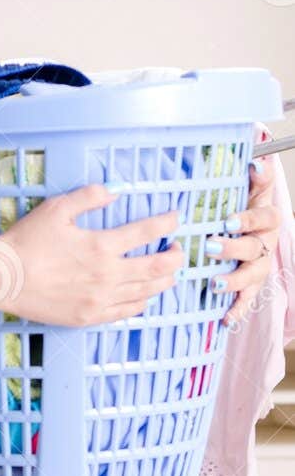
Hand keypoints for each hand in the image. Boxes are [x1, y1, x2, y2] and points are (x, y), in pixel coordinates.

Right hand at [0, 182, 184, 327]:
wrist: (3, 278)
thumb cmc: (27, 241)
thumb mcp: (56, 209)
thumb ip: (89, 196)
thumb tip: (114, 191)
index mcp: (102, 246)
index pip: (148, 232)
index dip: (167, 223)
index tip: (175, 218)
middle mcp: (107, 275)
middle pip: (157, 268)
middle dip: (174, 257)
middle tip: (177, 249)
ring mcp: (99, 299)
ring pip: (146, 292)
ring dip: (163, 281)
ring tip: (168, 273)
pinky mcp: (89, 316)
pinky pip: (125, 312)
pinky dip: (141, 303)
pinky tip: (143, 296)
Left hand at [207, 132, 281, 327]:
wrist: (249, 228)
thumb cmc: (243, 204)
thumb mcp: (251, 187)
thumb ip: (256, 174)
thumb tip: (258, 156)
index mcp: (266, 218)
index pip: (263, 218)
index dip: (247, 219)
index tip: (227, 220)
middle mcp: (265, 243)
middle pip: (254, 249)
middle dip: (232, 250)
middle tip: (210, 248)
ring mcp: (259, 266)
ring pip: (252, 276)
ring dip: (234, 281)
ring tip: (214, 284)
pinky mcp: (251, 285)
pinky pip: (248, 299)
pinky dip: (238, 309)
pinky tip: (225, 318)